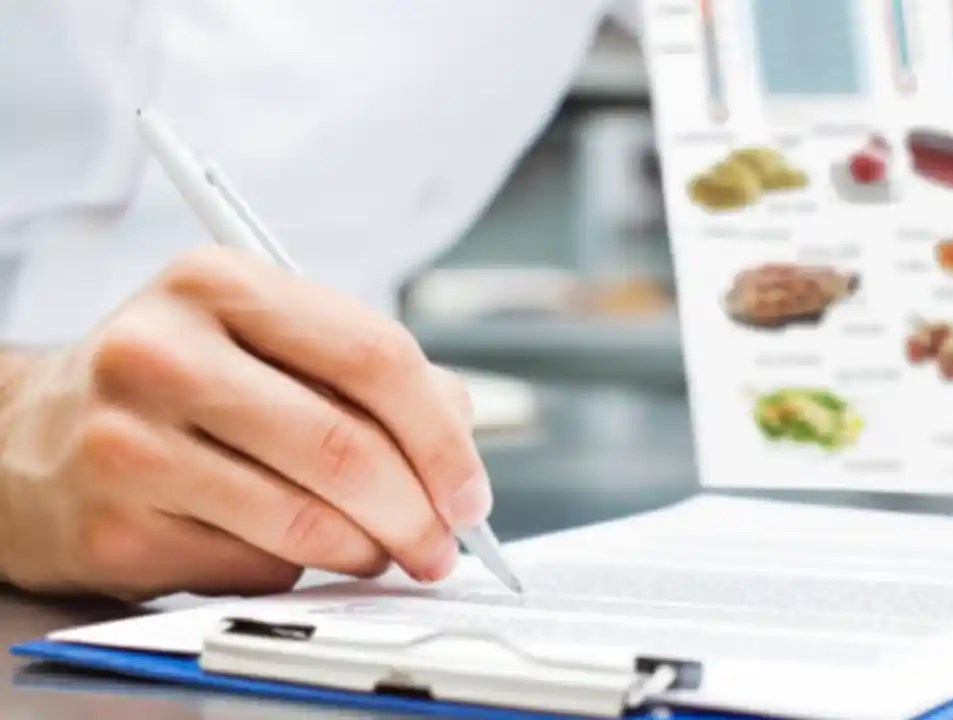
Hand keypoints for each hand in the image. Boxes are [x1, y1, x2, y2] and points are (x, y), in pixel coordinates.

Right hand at [0, 247, 487, 601]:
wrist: (30, 439)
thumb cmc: (177, 385)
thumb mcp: (265, 339)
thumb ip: (370, 373)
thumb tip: (459, 434)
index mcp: (219, 282)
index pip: (374, 357)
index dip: (442, 437)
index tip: (470, 492)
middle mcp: (162, 352)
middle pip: (344, 447)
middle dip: (418, 513)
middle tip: (442, 546)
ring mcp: (128, 442)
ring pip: (303, 520)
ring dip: (368, 550)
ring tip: (381, 551)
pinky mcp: (114, 526)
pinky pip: (253, 565)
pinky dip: (296, 567)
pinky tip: (287, 547)